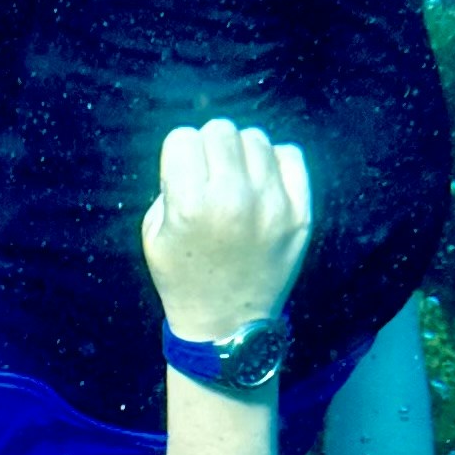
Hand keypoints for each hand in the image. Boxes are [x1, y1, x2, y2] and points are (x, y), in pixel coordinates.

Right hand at [142, 118, 311, 347]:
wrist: (226, 325)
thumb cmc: (183, 277)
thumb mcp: (153, 232)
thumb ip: (171, 184)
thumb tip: (198, 151)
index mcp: (190, 204)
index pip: (183, 137)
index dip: (178, 156)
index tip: (182, 178)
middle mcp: (234, 198)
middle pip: (220, 129)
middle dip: (209, 149)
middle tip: (210, 177)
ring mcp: (274, 205)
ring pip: (256, 138)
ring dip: (242, 154)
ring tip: (237, 182)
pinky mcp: (301, 213)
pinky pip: (292, 155)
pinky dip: (276, 162)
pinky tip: (264, 184)